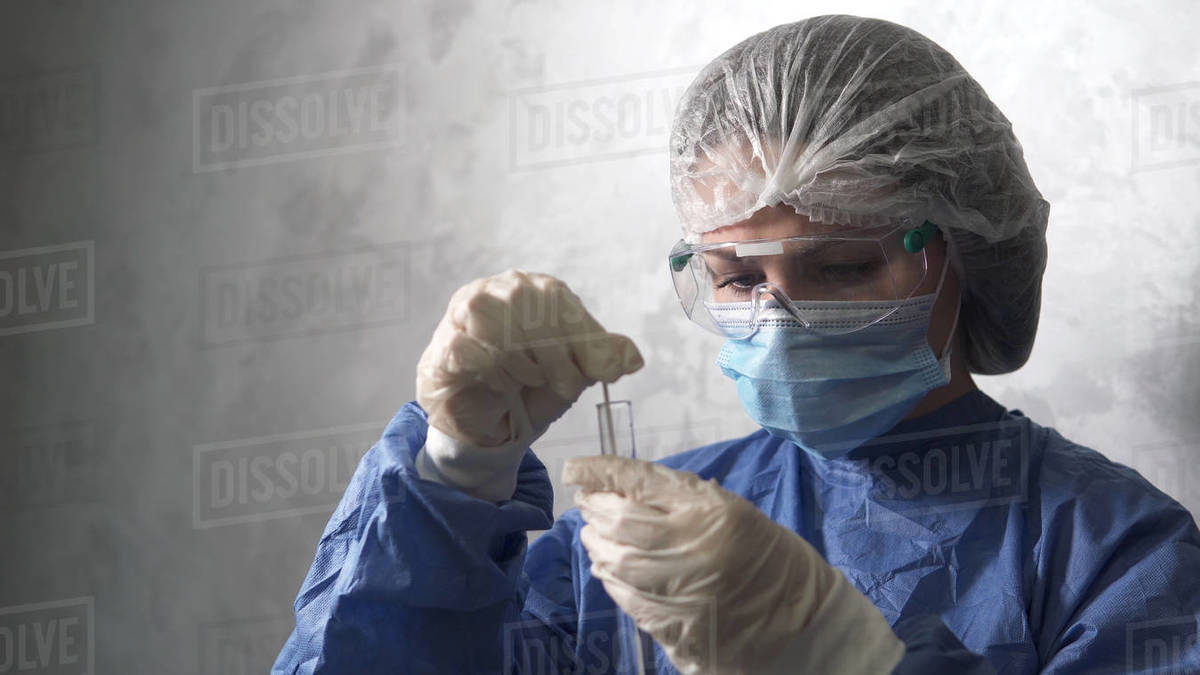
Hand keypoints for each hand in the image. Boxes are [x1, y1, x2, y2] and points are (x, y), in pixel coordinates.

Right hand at [415, 270, 641, 499]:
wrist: (489, 421)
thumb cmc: (533, 387)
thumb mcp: (576, 374)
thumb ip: (602, 361)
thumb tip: (631, 358)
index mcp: (535, 289)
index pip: (557, 299)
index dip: (581, 336)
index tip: (599, 372)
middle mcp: (498, 290)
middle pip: (526, 305)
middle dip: (554, 352)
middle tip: (566, 386)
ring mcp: (465, 312)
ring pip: (492, 319)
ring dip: (521, 361)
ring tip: (530, 382)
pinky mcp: (444, 343)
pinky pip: (467, 348)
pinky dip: (492, 372)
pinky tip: (502, 386)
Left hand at [563, 456, 904, 674]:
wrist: (803, 624)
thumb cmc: (770, 559)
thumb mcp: (732, 511)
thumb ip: (679, 499)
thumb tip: (619, 484)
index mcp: (713, 511)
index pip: (641, 483)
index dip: (601, 473)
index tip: (575, 469)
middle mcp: (694, 549)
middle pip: (621, 521)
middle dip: (595, 509)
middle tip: (586, 503)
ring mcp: (684, 593)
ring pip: (618, 563)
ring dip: (598, 545)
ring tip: (595, 535)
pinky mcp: (678, 629)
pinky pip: (629, 601)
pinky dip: (613, 581)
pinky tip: (610, 571)